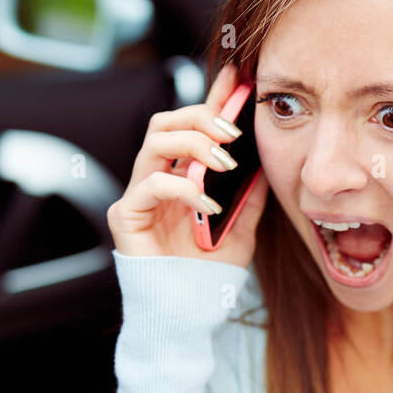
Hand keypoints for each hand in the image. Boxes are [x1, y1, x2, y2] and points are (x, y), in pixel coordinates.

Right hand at [107, 61, 268, 265]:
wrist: (187, 315)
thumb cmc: (208, 277)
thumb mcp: (242, 231)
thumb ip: (250, 196)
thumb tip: (266, 161)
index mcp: (183, 177)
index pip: (195, 128)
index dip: (213, 98)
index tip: (236, 76)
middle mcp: (158, 180)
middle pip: (167, 121)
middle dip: (201, 115)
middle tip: (233, 132)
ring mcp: (139, 196)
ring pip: (155, 141)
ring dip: (193, 143)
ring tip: (223, 162)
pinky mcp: (127, 217)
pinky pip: (151, 184)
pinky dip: (183, 187)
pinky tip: (209, 204)